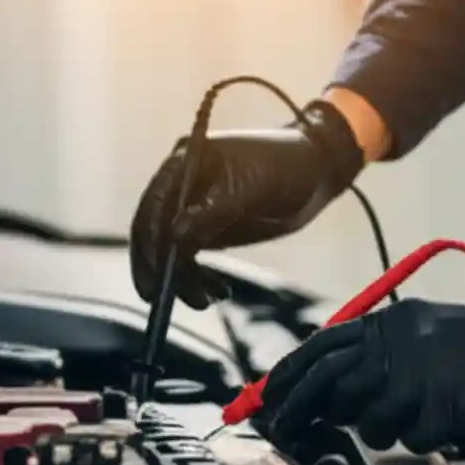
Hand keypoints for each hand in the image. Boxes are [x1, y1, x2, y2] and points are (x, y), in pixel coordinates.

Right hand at [129, 100, 364, 308]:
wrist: (316, 172)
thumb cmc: (287, 166)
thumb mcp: (252, 187)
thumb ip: (212, 211)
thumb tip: (174, 238)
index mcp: (185, 163)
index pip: (154, 206)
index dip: (148, 243)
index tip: (152, 277)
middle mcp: (181, 185)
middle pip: (155, 231)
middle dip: (158, 267)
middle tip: (161, 299)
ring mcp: (192, 209)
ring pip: (172, 251)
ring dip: (183, 279)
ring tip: (206, 300)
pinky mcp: (207, 228)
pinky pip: (191, 258)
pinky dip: (200, 279)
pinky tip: (219, 292)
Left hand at [257, 275, 464, 452]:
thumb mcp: (428, 332)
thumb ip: (382, 353)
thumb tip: (330, 390)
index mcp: (393, 320)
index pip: (321, 346)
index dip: (287, 374)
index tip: (266, 397)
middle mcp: (400, 343)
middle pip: (328, 382)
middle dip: (301, 410)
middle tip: (285, 430)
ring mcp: (422, 374)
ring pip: (368, 420)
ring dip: (378, 430)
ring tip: (410, 419)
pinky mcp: (448, 405)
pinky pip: (414, 439)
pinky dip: (424, 439)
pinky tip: (445, 423)